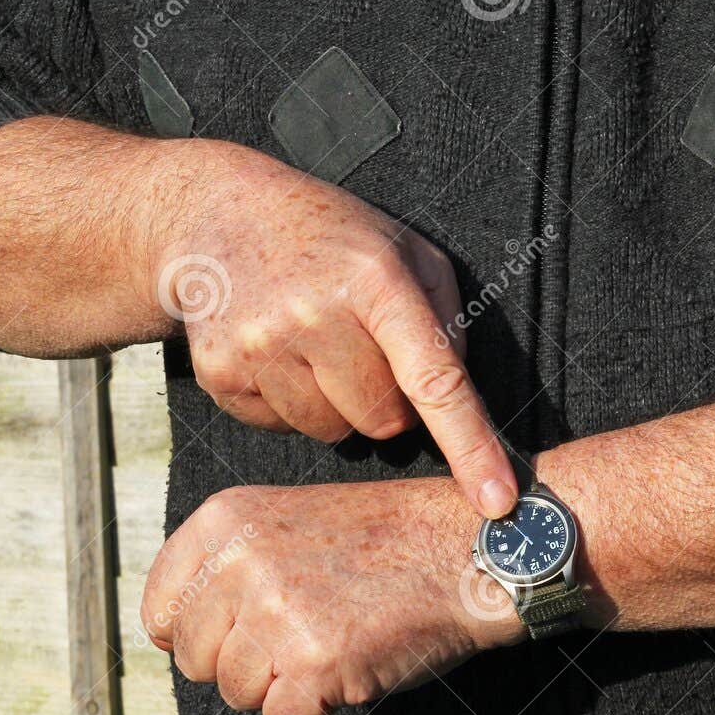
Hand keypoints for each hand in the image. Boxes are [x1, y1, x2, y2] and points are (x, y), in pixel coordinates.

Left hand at [139, 479, 524, 714]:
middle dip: (241, 664)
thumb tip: (169, 634)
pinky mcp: (314, 662)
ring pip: (236, 693)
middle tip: (299, 639)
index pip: (161, 608)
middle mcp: (241, 562)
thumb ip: (229, 563)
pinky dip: (316, 709)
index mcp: (226, 519)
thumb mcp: (292, 520)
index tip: (231, 636)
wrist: (468, 550)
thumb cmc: (389, 540)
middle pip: (193, 658)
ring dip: (282, 687)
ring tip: (334, 644)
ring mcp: (277, 612)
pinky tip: (351, 667)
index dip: (193, 635)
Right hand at [146, 140, 516, 516]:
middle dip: (387, 401)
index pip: (433, 379)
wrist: (216, 213)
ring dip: (338, 404)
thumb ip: (446, 320)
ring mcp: (259, 345)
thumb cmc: (332, 239)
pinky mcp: (219, 373)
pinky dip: (291, 403)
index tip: (497, 502)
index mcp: (375, 280)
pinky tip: (279, 352)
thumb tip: (457, 402)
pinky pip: (283, 429)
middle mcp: (314, 313)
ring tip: (316, 345)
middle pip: (384, 421)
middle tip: (364, 351)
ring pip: (334, 432)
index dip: (470, 444)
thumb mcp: (406, 252)